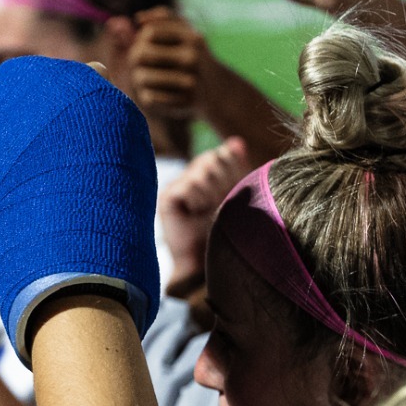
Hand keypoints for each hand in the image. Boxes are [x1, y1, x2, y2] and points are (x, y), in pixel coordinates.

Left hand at [129, 8, 207, 119]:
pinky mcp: (183, 102)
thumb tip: (130, 20)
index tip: (145, 44)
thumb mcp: (182, 31)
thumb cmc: (190, 55)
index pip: (149, 32)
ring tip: (146, 78)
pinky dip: (148, 95)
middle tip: (139, 63)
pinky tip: (157, 93)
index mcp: (192, 37)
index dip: (141, 38)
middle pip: (140, 54)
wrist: (216, 90)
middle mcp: (192, 58)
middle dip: (134, 58)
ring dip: (138, 78)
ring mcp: (189, 81)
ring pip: (140, 77)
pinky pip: (148, 97)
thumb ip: (158, 20)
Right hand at [159, 137, 249, 287]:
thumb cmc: (229, 232)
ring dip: (212, 194)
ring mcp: (177, 185)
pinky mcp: (166, 198)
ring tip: (208, 212)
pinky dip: (198, 200)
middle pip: (214, 159)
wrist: (210, 263)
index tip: (233, 196)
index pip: (223, 154)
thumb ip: (237, 168)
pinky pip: (188, 184)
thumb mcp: (239, 194)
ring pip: (203, 170)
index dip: (234, 173)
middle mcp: (190, 176)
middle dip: (224, 183)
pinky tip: (195, 214)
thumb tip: (235, 142)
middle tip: (218, 207)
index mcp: (209, 173)